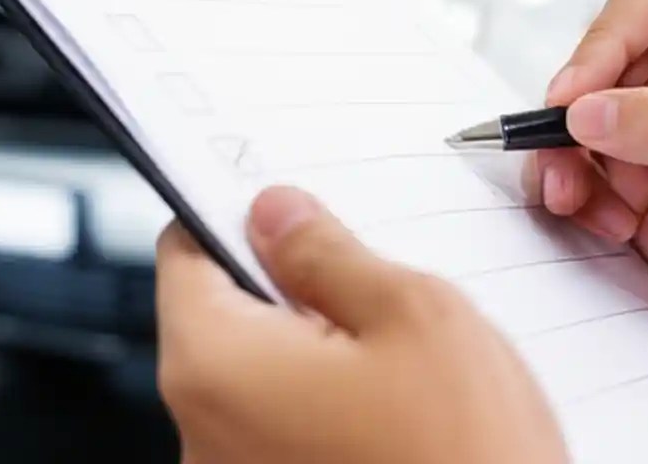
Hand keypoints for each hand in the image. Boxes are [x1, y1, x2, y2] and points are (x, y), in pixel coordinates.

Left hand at [156, 186, 566, 463]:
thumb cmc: (463, 454)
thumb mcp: (413, 313)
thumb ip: (328, 252)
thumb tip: (276, 213)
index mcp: (218, 366)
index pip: (184, 253)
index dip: (236, 216)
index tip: (286, 208)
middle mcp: (205, 432)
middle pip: (225, 316)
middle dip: (293, 288)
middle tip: (376, 288)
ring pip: (263, 374)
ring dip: (319, 350)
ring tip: (400, 362)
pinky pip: (284, 426)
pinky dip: (328, 403)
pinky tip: (397, 411)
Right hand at [533, 0, 647, 360]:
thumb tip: (586, 109)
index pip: (645, 9)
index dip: (602, 43)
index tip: (573, 97)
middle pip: (593, 66)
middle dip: (569, 115)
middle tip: (564, 160)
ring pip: (571, 124)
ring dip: (561, 162)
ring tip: (578, 202)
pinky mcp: (631, 189)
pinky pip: (573, 175)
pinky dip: (572, 199)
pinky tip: (612, 226)